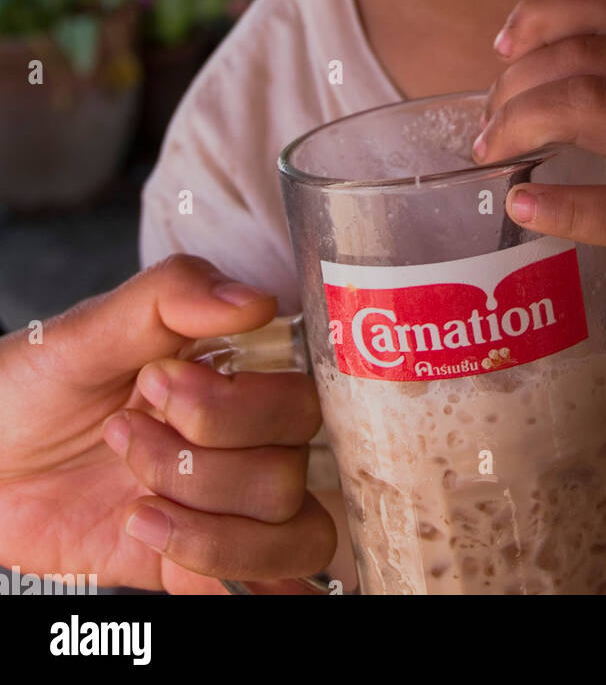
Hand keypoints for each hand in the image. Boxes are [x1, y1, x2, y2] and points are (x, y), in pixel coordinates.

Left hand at [0, 256, 335, 593]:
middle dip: (203, 460)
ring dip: (203, 518)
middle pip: (292, 466)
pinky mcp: (200, 562)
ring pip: (292, 532)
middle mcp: (246, 436)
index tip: (159, 384)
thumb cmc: (27, 387)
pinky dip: (211, 566)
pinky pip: (263, 587)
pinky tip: (142, 531)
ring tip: (132, 496)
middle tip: (125, 433)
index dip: (236, 406)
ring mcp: (228, 503)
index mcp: (236, 371)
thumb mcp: (86, 330)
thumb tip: (257, 300)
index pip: (300, 397)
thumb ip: (171, 296)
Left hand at [472, 0, 605, 339]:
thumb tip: (516, 67)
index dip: (542, 13)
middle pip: (585, 55)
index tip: (502, 48)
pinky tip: (521, 204)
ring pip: (594, 105)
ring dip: (522, 123)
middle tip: (488, 126)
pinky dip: (562, 204)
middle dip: (516, 84)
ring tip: (492, 153)